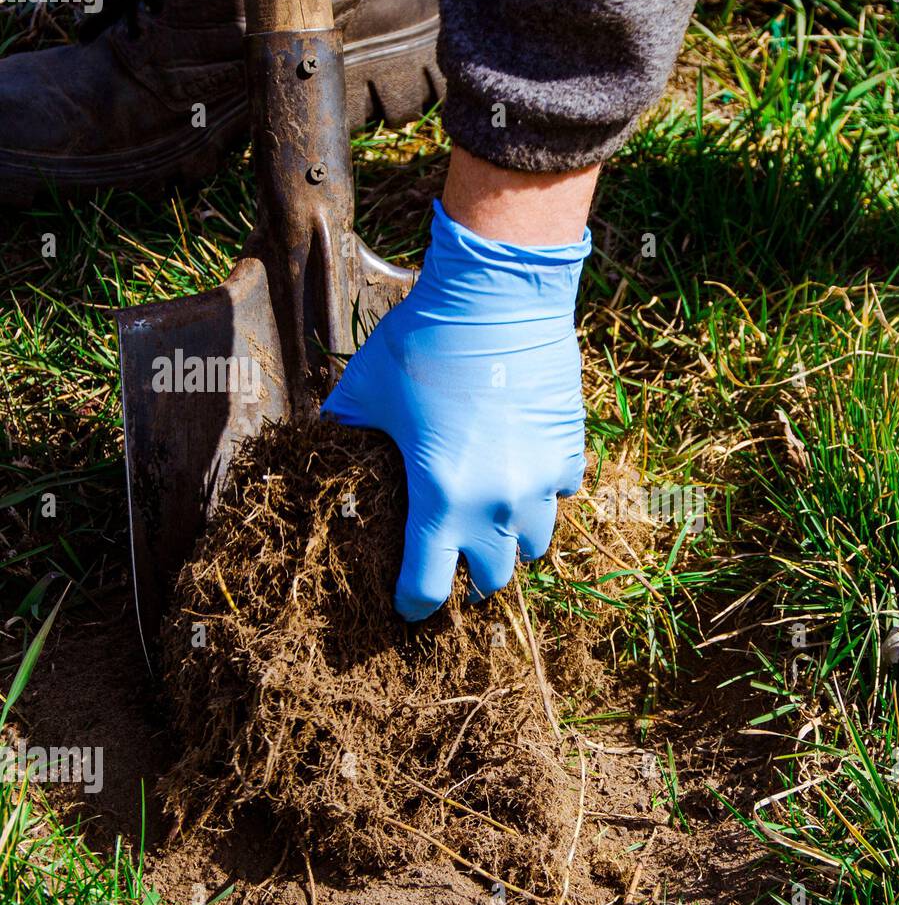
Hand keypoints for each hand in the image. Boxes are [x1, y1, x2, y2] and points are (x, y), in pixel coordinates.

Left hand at [322, 199, 589, 620]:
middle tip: (454, 559)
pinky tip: (523, 472)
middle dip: (470, 577)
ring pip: (534, 544)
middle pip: (492, 579)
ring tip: (494, 520)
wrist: (499, 298)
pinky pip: (560, 495)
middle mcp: (496, 504)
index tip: (405, 606)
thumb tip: (323, 446)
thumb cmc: (425, 344)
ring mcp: (540, 482)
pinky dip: (542, 495)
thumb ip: (346, 431)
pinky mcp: (568, 453)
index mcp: (440, 499)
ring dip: (511, 541)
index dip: (413, 604)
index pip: (428, 587)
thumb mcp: (367, 391)